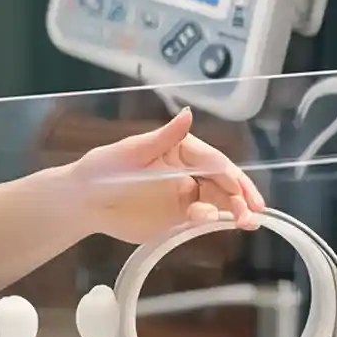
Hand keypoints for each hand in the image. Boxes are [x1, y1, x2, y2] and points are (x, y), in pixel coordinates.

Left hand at [69, 108, 265, 243]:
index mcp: (179, 150)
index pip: (213, 162)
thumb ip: (164, 137)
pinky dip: (213, 221)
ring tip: (245, 223)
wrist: (84, 201)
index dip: (231, 176)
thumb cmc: (104, 168)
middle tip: (252, 212)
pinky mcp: (178, 216)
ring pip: (218, 201)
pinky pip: (203, 218)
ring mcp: (184, 194)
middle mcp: (187, 171)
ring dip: (233, 210)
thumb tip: (188, 113)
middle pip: (222, 183)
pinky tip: (214, 223)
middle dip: (240, 196)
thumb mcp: (133, 151)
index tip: (242, 190)